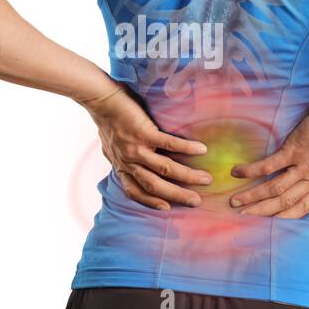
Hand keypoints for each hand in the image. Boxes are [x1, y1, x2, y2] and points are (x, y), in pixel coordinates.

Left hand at [83, 86, 210, 210]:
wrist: (102, 101)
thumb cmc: (107, 121)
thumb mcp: (111, 147)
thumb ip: (122, 159)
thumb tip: (130, 165)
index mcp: (121, 167)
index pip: (135, 191)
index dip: (150, 202)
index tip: (167, 208)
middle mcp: (128, 162)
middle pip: (154, 186)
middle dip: (177, 196)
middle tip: (196, 201)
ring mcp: (136, 149)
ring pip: (164, 169)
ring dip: (187, 176)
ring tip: (206, 179)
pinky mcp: (144, 133)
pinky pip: (168, 144)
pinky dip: (186, 148)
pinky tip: (201, 150)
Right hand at [228, 108, 308, 217]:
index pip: (303, 208)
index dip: (285, 218)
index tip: (269, 223)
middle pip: (283, 202)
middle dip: (262, 212)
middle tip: (243, 216)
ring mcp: (300, 166)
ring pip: (273, 188)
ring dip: (253, 196)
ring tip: (235, 201)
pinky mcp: (292, 150)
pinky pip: (269, 165)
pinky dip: (252, 170)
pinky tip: (236, 173)